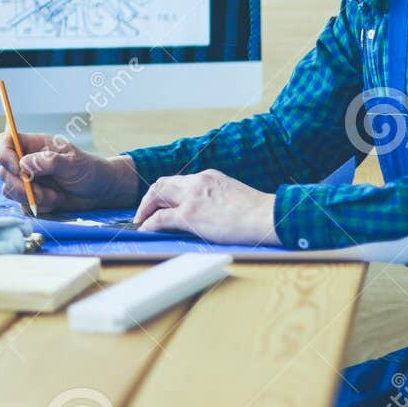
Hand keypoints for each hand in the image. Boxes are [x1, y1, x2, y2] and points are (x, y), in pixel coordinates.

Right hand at [0, 131, 138, 212]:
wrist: (99, 193)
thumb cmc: (89, 170)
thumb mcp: (73, 163)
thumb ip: (49, 161)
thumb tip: (24, 164)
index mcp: (34, 145)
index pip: (5, 142)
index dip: (3, 154)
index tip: (17, 168)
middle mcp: (26, 161)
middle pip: (4, 171)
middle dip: (21, 185)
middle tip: (41, 193)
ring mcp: (27, 180)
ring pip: (10, 190)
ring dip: (31, 197)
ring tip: (54, 197)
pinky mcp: (31, 197)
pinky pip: (22, 205)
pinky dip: (38, 206)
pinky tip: (55, 202)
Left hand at [132, 169, 280, 245]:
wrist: (266, 217)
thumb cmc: (257, 212)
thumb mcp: (232, 194)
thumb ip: (215, 197)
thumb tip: (208, 210)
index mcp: (209, 176)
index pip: (179, 181)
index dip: (166, 192)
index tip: (161, 202)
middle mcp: (197, 182)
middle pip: (162, 184)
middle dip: (150, 198)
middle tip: (144, 212)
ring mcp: (192, 197)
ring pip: (157, 195)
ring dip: (145, 208)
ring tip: (141, 221)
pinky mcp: (190, 215)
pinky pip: (160, 218)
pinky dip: (149, 223)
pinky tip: (145, 230)